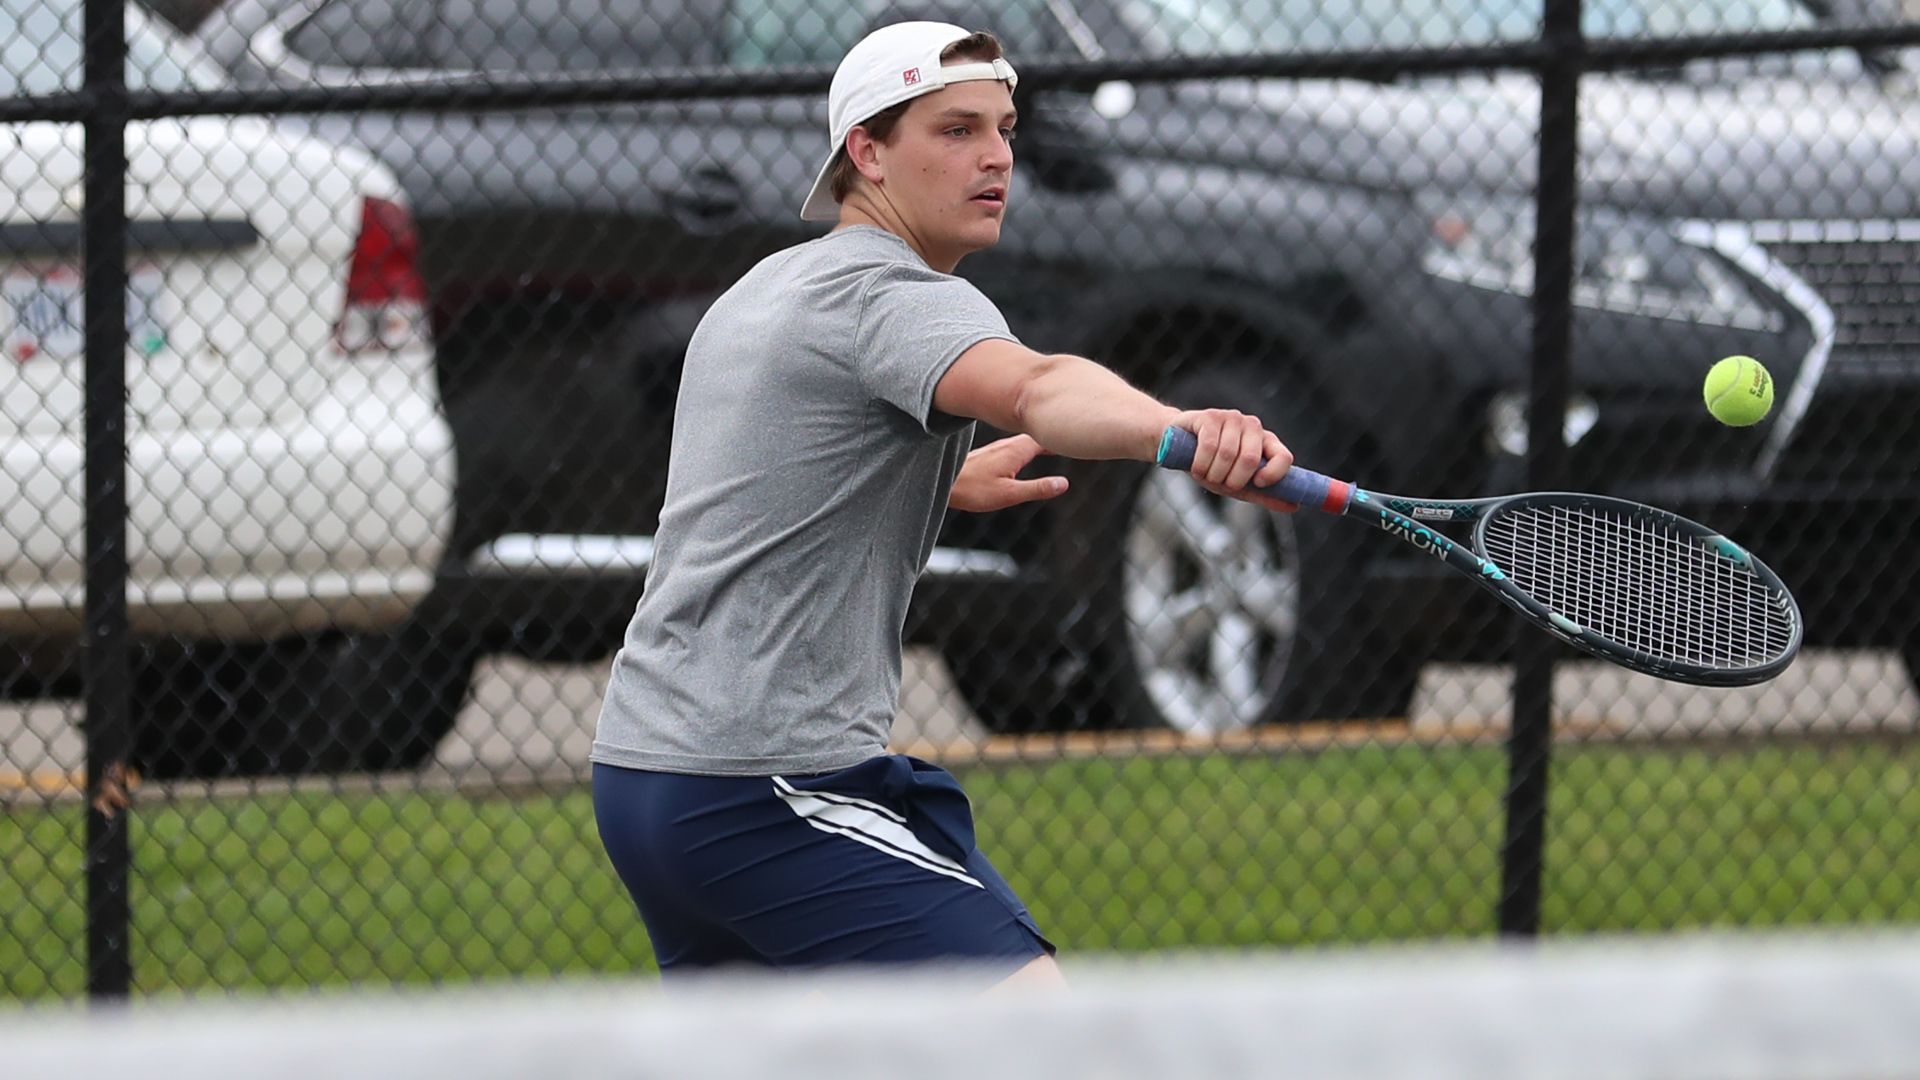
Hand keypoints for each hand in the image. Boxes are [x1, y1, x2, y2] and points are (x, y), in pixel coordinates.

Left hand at [949, 434, 1068, 512]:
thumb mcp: (1008, 494)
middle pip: (1039, 432)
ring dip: (1044, 436)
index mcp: (1016, 450)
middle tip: (1077, 430)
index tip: (1083, 431)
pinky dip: (1031, 443)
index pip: (1047, 437)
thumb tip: (1064, 484)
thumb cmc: (972, 490)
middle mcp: (1009, 443)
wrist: (944, 484)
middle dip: (1056, 431)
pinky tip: (1031, 450)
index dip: (1063, 433)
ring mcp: (1000, 446)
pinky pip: (1019, 442)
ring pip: (1028, 436)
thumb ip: (1036, 489)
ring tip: (1060, 437)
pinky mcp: (993, 453)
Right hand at [1171, 408, 1298, 512]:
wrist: (1177, 445)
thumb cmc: (1212, 465)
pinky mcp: (1210, 416)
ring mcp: (1232, 418)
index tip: (1258, 484)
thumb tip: (1294, 506)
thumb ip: (1265, 494)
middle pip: (1251, 459)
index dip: (1274, 474)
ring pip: (1228, 454)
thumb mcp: (1240, 484)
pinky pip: (1209, 446)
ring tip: (1205, 474)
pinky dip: (1201, 464)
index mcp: (1266, 442)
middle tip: (1220, 482)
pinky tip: (1195, 466)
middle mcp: (1252, 426)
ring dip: (1213, 474)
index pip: (1283, 457)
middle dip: (1232, 480)